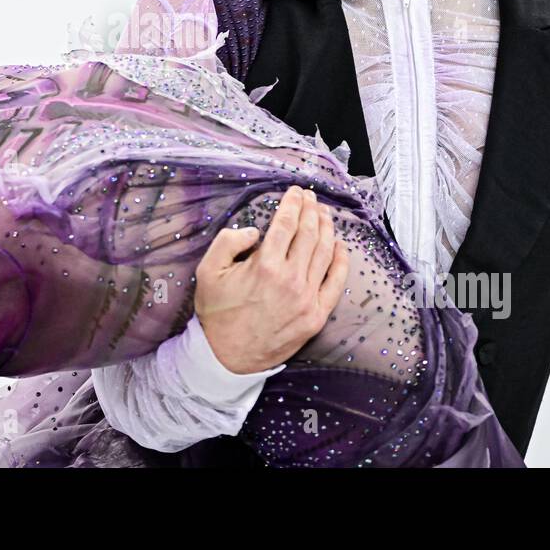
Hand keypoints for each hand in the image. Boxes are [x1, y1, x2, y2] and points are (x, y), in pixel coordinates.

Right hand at [193, 185, 349, 373]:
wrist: (227, 357)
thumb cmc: (217, 314)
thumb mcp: (208, 271)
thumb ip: (228, 241)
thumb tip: (255, 231)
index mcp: (264, 265)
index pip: (286, 224)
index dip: (293, 203)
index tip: (296, 192)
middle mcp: (290, 279)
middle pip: (309, 234)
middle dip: (312, 210)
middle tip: (312, 198)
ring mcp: (306, 299)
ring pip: (325, 254)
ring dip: (327, 229)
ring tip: (325, 215)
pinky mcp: (315, 316)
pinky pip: (336, 283)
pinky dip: (341, 261)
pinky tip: (340, 246)